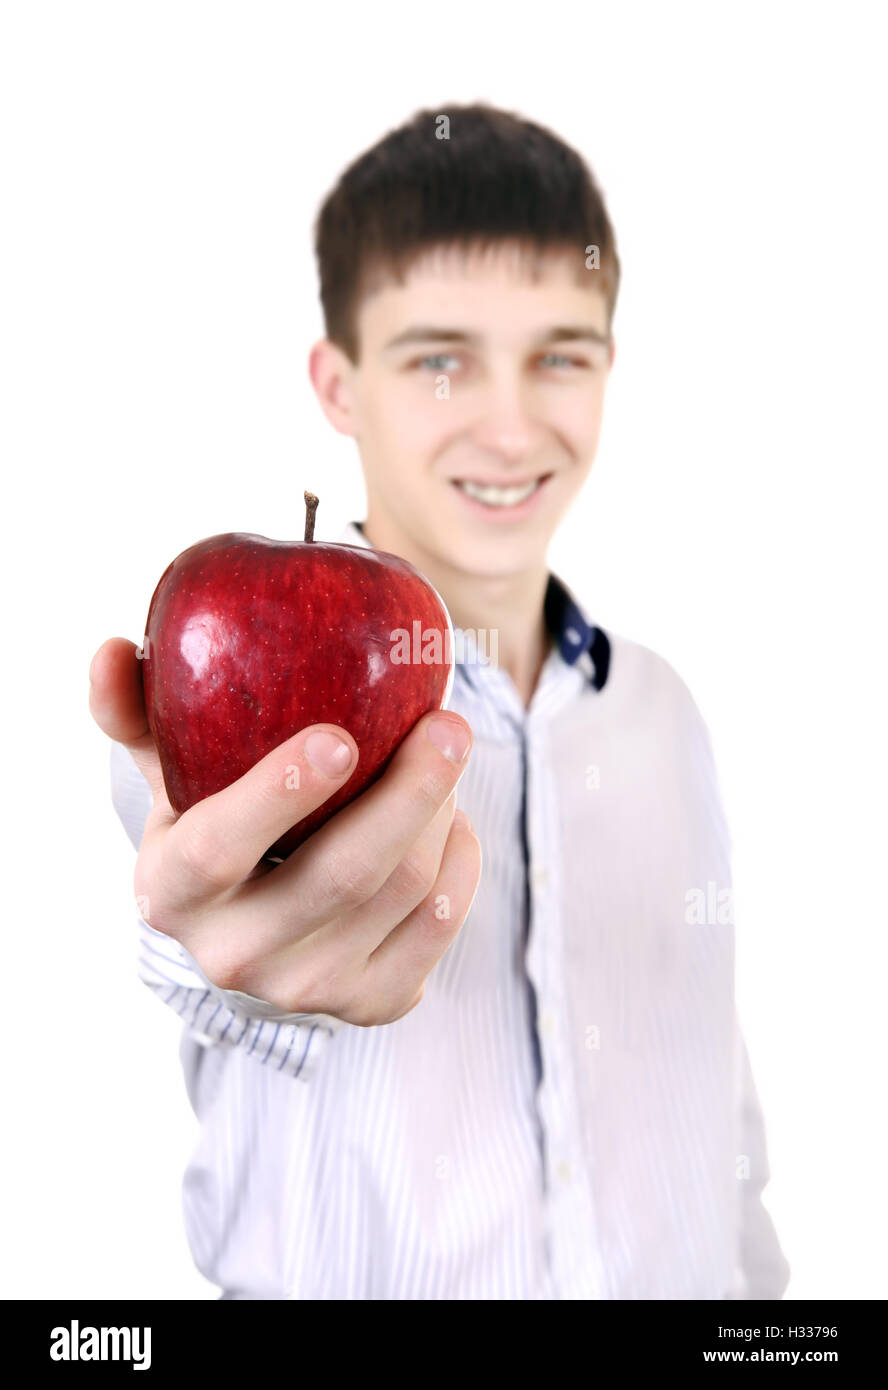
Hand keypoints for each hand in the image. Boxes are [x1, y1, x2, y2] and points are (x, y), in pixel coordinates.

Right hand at [89, 637, 480, 1025]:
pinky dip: (460, 861)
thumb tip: (109, 649)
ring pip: (403, 894)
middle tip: (447, 724)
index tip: (339, 737)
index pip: (219, 851)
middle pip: (344, 876)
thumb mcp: (167, 777)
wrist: (250, 938)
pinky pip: (440, 925)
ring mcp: (307, 989)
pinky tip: (453, 818)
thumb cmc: (214, 827)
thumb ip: (137, 714)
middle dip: (408, 793)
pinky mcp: (372, 1004)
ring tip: (446, 751)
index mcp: (173, 892)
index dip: (278, 796)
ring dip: (441, 812)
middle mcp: (236, 956)